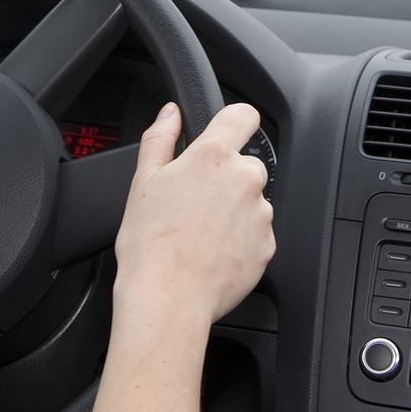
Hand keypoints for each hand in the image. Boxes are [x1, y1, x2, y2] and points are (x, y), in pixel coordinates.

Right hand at [112, 102, 275, 329]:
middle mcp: (245, 179)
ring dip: (233, 210)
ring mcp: (260, 214)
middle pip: (245, 164)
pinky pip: (256, 233)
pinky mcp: (267, 245)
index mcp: (214, 157)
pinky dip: (240, 239)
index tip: (224, 135)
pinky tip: (212, 251)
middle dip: (225, 178)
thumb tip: (170, 113)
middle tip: (194, 202)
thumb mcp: (143, 181)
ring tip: (200, 233)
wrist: (168, 298)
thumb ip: (160, 138)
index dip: (233, 122)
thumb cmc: (150, 244)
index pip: (243, 115)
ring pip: (251, 200)